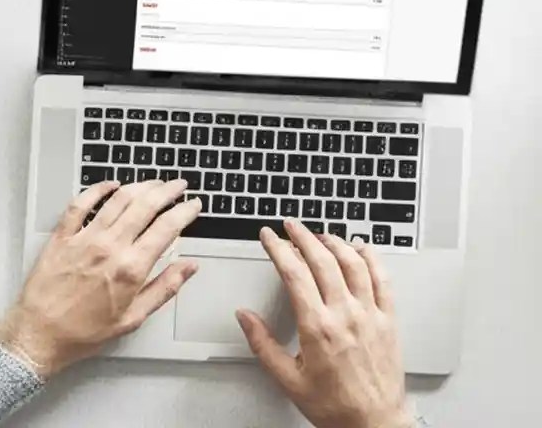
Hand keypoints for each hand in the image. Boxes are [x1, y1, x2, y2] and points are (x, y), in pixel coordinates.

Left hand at [0, 180, 201, 377]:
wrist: (40, 332)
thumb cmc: (84, 331)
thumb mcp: (133, 318)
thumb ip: (164, 288)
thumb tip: (188, 268)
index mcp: (131, 268)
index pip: (166, 228)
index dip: (185, 211)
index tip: (193, 204)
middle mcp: (109, 247)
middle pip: (145, 205)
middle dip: (166, 191)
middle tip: (178, 185)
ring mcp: (84, 238)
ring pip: (117, 199)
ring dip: (139, 186)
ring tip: (152, 183)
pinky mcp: (62, 235)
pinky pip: (81, 203)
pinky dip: (98, 189)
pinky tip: (110, 185)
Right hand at [238, 220, 411, 427]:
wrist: (375, 424)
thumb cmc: (335, 407)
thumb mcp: (287, 379)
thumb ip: (262, 344)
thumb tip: (244, 317)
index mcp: (317, 328)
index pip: (294, 274)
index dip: (279, 249)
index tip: (269, 237)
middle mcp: (346, 316)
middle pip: (323, 261)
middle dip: (303, 236)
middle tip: (291, 226)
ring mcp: (371, 316)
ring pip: (354, 264)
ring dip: (335, 242)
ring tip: (321, 234)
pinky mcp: (389, 321)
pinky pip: (383, 280)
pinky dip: (372, 259)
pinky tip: (362, 249)